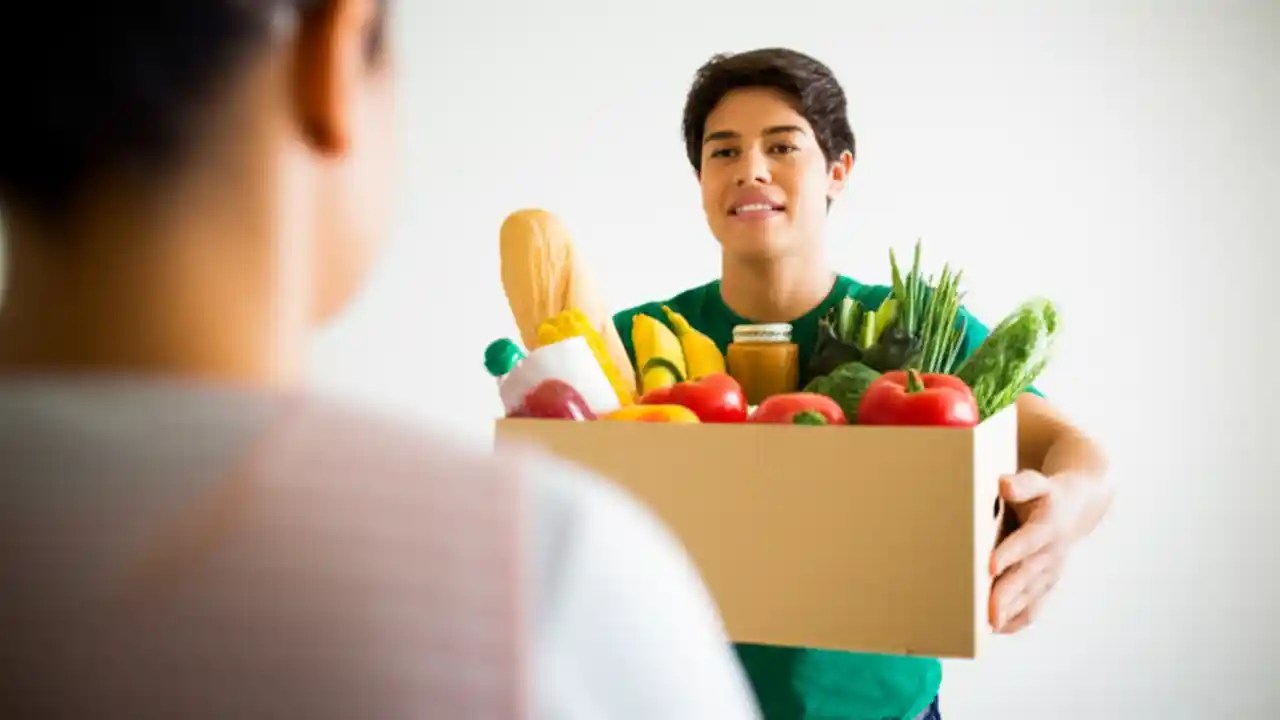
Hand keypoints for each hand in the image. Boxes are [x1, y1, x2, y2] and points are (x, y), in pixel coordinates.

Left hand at [988, 471, 1077, 633]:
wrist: (1079, 506)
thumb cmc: (1047, 494)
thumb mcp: (1038, 483)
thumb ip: (1023, 485)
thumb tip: (1005, 485)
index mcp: (1047, 526)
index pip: (1027, 542)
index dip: (1010, 554)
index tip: (990, 566)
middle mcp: (1051, 554)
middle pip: (1026, 577)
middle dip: (1005, 595)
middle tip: (986, 613)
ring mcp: (1050, 572)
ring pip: (1029, 596)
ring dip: (1009, 612)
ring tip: (985, 626)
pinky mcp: (1047, 583)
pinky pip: (1034, 606)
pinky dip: (1017, 619)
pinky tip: (997, 629)